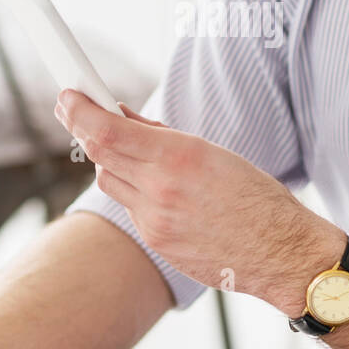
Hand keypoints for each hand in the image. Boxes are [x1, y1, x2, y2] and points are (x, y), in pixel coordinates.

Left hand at [55, 91, 343, 311]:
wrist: (281, 252)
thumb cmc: (257, 196)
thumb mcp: (213, 152)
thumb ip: (162, 136)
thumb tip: (123, 117)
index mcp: (179, 156)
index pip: (106, 131)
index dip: (79, 111)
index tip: (68, 96)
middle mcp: (160, 190)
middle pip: (99, 154)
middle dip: (84, 128)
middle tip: (75, 109)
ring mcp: (154, 221)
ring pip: (111, 182)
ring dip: (112, 162)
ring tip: (130, 150)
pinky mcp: (157, 243)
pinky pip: (131, 209)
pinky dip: (136, 193)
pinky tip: (161, 189)